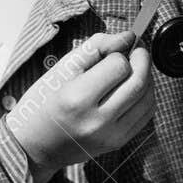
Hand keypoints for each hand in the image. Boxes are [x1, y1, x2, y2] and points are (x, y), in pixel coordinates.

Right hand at [4, 29, 152, 182]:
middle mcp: (96, 121)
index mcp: (76, 99)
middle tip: (137, 49)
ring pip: (147, 99)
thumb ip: (95, 47)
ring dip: (147, 77)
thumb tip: (128, 36)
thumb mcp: (61, 69)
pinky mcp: (118, 144)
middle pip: (138, 82)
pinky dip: (146, 96)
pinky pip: (145, 115)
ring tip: (135, 68)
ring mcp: (110, 136)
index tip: (114, 49)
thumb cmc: (43, 103)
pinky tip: (133, 88)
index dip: (119, 53)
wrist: (35, 147)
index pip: (118, 66)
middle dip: (142, 59)